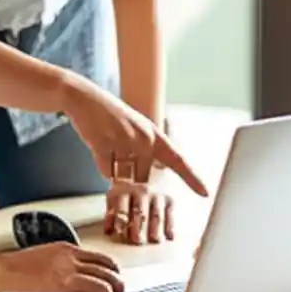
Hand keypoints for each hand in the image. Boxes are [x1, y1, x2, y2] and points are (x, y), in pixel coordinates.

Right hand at [0, 242, 124, 291]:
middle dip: (115, 276)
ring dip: (114, 285)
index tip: (112, 273)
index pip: (95, 255)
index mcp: (63, 248)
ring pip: (104, 275)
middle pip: (104, 264)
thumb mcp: (41, 258)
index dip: (108, 266)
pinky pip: (95, 287)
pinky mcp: (65, 283)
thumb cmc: (12, 269)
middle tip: (119, 285)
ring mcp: (68, 269)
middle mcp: (70, 255)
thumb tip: (69, 276)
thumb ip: (58, 263)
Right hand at [60, 74, 207, 196]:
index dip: (192, 178)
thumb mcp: (138, 128)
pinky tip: (99, 146)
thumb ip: (149, 149)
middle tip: (119, 148)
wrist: (85, 98)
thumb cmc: (111, 115)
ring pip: (123, 176)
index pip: (178, 159)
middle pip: (142, 176)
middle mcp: (143, 138)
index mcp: (154, 134)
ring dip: (115, 168)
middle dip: (131, 171)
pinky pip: (106, 171)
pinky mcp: (105, 145)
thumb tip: (159, 170)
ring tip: (108, 145)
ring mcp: (124, 141)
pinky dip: (101, 164)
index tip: (205, 192)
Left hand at [103, 179, 174, 243]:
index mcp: (125, 191)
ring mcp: (157, 195)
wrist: (146, 177)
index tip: (120, 233)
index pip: (122, 208)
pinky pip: (170, 214)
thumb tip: (108, 232)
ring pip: (156, 214)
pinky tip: (170, 236)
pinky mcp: (169, 201)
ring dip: (155, 228)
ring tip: (155, 240)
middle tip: (137, 241)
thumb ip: (110, 215)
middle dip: (138, 227)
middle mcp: (142, 192)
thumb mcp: (115, 199)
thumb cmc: (126, 196)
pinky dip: (170, 226)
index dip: (120, 221)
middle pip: (140, 212)